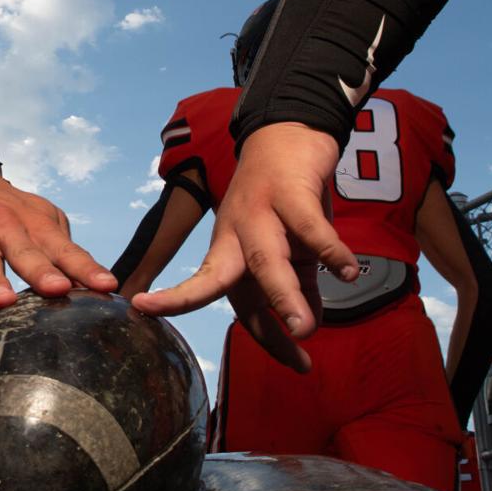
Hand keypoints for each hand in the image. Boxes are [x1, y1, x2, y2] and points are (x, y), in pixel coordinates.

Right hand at [0, 131, 115, 332]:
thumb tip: (87, 288)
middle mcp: (4, 227)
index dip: (86, 267)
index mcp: (34, 224)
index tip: (107, 285)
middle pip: (25, 252)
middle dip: (42, 271)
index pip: (65, 249)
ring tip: (3, 302)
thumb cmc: (4, 205)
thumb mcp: (38, 215)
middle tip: (59, 288)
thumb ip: (60, 247)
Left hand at [132, 122, 357, 372]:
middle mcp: (235, 234)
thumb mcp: (287, 248)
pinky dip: (330, 252)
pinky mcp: (290, 194)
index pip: (209, 292)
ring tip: (306, 330)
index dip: (179, 306)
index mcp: (226, 250)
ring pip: (266, 261)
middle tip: (276, 359)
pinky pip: (311, 228)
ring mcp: (260, 212)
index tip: (144, 317)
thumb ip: (296, 288)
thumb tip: (308, 326)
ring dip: (286, 297)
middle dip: (241, 321)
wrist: (288, 132)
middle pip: (223, 282)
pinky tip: (347, 272)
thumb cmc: (284, 199)